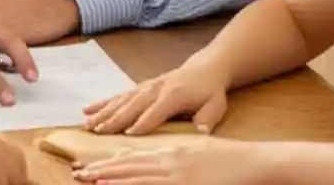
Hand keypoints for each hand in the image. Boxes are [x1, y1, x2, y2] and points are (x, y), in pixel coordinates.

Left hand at [73, 139, 270, 184]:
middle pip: (129, 164)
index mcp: (173, 152)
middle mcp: (171, 160)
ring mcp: (177, 174)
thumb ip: (179, 159)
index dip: (112, 162)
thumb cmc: (233, 161)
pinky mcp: (186, 184)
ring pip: (135, 176)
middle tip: (77, 173)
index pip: (135, 157)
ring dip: (110, 178)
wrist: (256, 162)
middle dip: (101, 169)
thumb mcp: (201, 153)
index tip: (92, 166)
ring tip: (87, 180)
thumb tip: (163, 163)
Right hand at [83, 58, 228, 134]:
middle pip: (133, 105)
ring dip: (103, 112)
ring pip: (121, 100)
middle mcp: (156, 88)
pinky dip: (102, 103)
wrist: (204, 69)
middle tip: (99, 131)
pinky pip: (118, 95)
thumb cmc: (209, 92)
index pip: (156, 111)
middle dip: (115, 118)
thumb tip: (201, 130)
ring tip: (88, 124)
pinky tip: (87, 110)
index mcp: (174, 94)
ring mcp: (145, 86)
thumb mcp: (215, 105)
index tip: (128, 134)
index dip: (143, 122)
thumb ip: (207, 118)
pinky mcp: (139, 87)